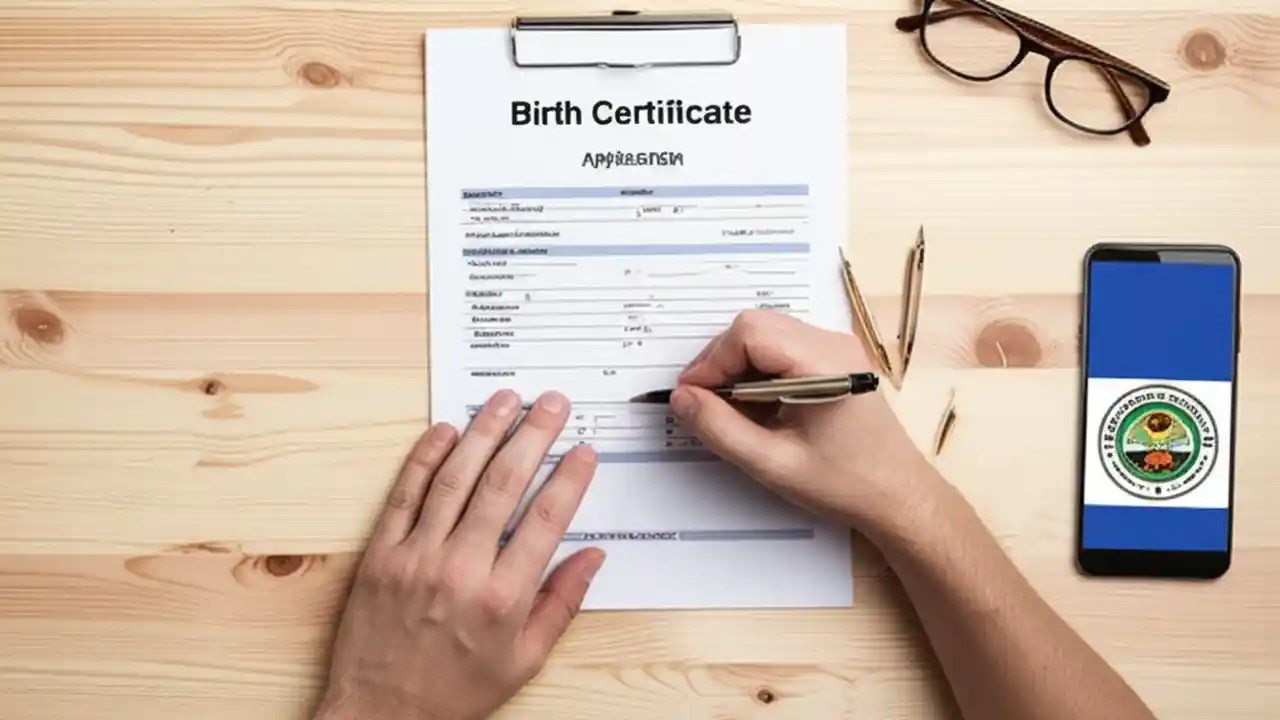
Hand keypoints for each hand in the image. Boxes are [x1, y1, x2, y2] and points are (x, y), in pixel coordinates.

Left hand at [315, 390, 604, 719]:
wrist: (381, 717)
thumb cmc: (454, 694)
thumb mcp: (525, 662)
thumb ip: (562, 605)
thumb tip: (592, 558)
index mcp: (503, 598)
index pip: (546, 519)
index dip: (569, 478)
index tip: (582, 450)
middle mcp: (461, 569)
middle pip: (504, 484)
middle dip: (533, 435)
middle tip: (551, 404)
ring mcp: (416, 557)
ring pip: (455, 478)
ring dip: (484, 432)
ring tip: (504, 399)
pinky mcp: (381, 555)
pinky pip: (404, 494)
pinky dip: (424, 458)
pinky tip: (445, 431)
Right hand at [671, 311, 940, 537]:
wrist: (898, 495)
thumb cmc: (844, 484)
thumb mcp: (772, 463)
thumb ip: (720, 429)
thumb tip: (682, 399)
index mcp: (822, 364)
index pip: (749, 333)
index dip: (711, 361)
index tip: (690, 396)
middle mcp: (832, 344)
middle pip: (756, 326)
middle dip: (720, 360)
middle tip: (702, 402)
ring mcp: (837, 348)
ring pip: (767, 333)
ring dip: (738, 364)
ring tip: (728, 407)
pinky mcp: (836, 359)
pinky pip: (784, 347)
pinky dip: (758, 368)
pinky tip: (755, 405)